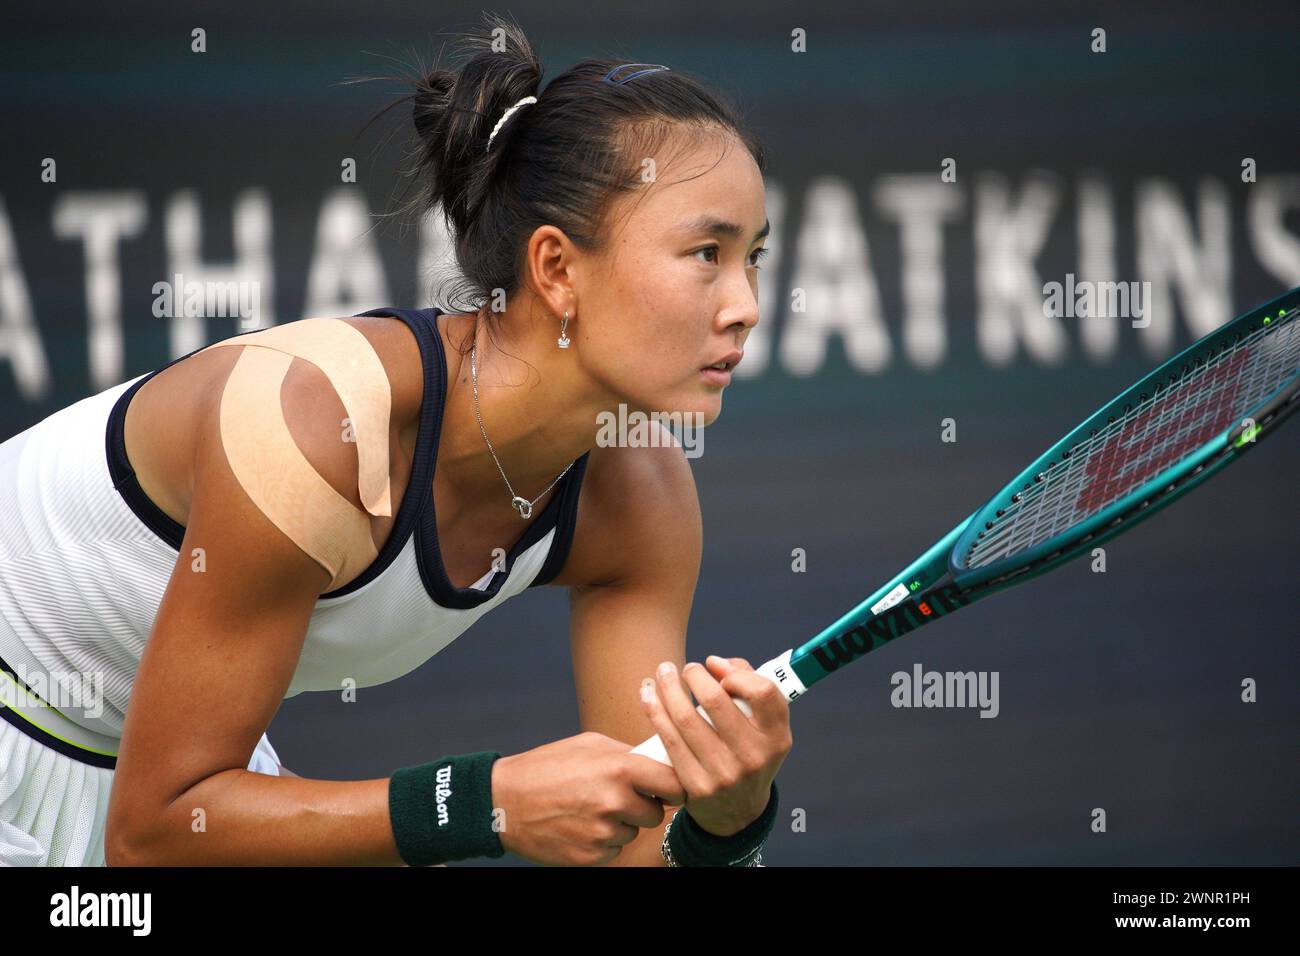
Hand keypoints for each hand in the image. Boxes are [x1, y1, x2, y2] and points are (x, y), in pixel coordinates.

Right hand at [490, 731, 686, 865]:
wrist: (503, 802)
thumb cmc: (546, 767)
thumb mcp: (588, 745)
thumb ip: (626, 753)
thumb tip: (659, 761)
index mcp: (618, 769)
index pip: (673, 784)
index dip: (674, 787)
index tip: (670, 788)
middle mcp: (614, 803)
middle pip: (654, 813)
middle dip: (642, 806)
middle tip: (618, 796)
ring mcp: (602, 833)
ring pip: (632, 832)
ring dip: (619, 823)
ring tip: (589, 808)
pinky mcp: (590, 857)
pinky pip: (613, 849)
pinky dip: (602, 841)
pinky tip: (580, 825)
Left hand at [639, 655, 791, 836]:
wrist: (739, 810)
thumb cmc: (749, 751)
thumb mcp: (765, 725)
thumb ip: (749, 684)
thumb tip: (714, 664)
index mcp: (776, 736)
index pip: (763, 692)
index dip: (738, 674)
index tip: (719, 669)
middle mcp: (753, 755)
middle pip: (716, 701)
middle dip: (694, 676)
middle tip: (687, 668)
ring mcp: (724, 773)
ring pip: (686, 719)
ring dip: (668, 688)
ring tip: (663, 672)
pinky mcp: (697, 785)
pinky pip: (670, 740)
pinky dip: (655, 711)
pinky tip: (648, 695)